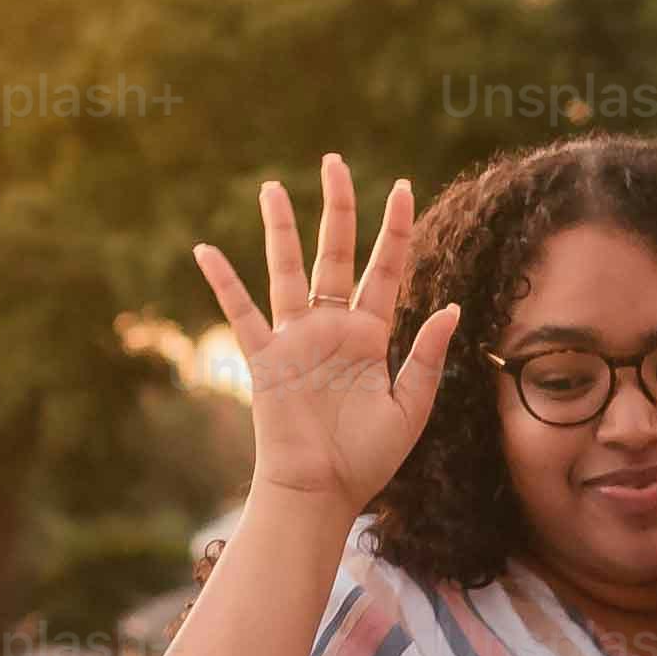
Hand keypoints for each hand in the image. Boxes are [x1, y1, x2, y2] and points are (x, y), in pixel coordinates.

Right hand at [194, 154, 466, 513]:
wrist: (322, 493)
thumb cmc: (368, 459)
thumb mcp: (412, 407)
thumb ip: (428, 357)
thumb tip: (450, 307)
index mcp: (371, 336)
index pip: (386, 270)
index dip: (395, 230)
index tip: (403, 187)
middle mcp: (333, 328)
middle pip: (335, 254)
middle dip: (337, 208)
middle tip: (334, 162)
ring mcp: (296, 339)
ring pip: (287, 271)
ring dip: (280, 229)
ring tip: (272, 188)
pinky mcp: (266, 359)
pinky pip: (242, 315)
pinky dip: (223, 284)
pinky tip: (205, 251)